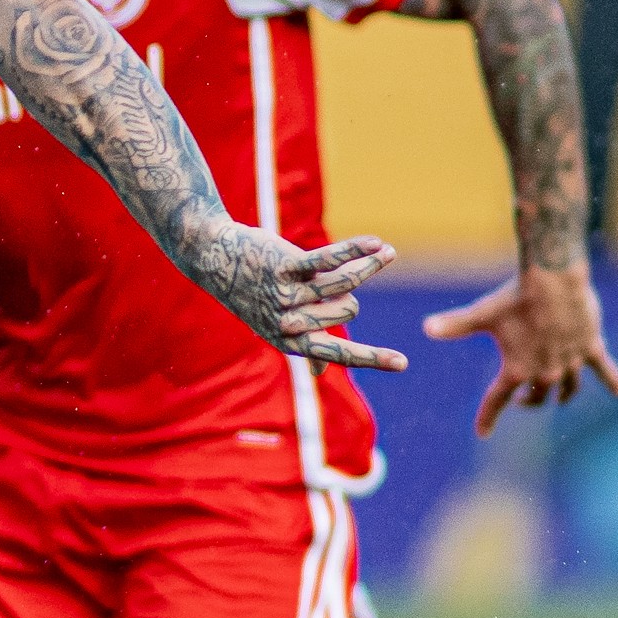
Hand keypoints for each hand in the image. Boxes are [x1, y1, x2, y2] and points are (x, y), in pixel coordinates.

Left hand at [205, 229, 406, 371]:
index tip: (403, 364)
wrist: (213, 258)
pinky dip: (357, 251)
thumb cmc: (250, 294)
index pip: (338, 356)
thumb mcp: (272, 326)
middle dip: (349, 296)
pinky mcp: (285, 266)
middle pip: (347, 311)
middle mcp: (288, 323)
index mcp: (290, 342)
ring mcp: (285, 295)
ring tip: (387, 252)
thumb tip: (319, 374)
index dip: (372, 358)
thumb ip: (301, 346)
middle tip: (331, 284)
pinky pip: (329, 260)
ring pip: (344, 286)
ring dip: (370, 266)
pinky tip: (377, 244)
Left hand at [421, 261, 617, 434]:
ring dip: (561, 394)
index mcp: (516, 369)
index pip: (496, 400)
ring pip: (567, 388)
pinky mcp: (591, 348)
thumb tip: (425, 329)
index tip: (481, 433)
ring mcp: (570, 361)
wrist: (554, 278)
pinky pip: (604, 369)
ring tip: (557, 396)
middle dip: (527, 403)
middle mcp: (545, 371)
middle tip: (519, 401)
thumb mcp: (482, 313)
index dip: (487, 418)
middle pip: (536, 398)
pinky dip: (613, 380)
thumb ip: (455, 325)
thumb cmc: (515, 297)